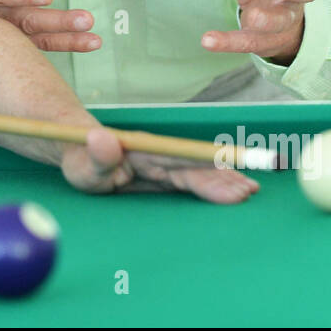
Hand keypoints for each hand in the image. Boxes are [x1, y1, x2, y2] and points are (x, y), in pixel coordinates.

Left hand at [60, 127, 259, 201]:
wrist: (79, 149)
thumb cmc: (80, 159)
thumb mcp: (81, 163)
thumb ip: (96, 155)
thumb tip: (102, 137)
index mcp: (144, 150)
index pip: (178, 154)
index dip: (203, 159)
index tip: (227, 162)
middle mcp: (159, 153)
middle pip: (195, 166)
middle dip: (222, 178)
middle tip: (248, 192)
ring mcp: (163, 162)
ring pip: (199, 171)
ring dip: (224, 180)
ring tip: (250, 191)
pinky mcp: (164, 173)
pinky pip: (193, 177)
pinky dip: (216, 182)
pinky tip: (235, 188)